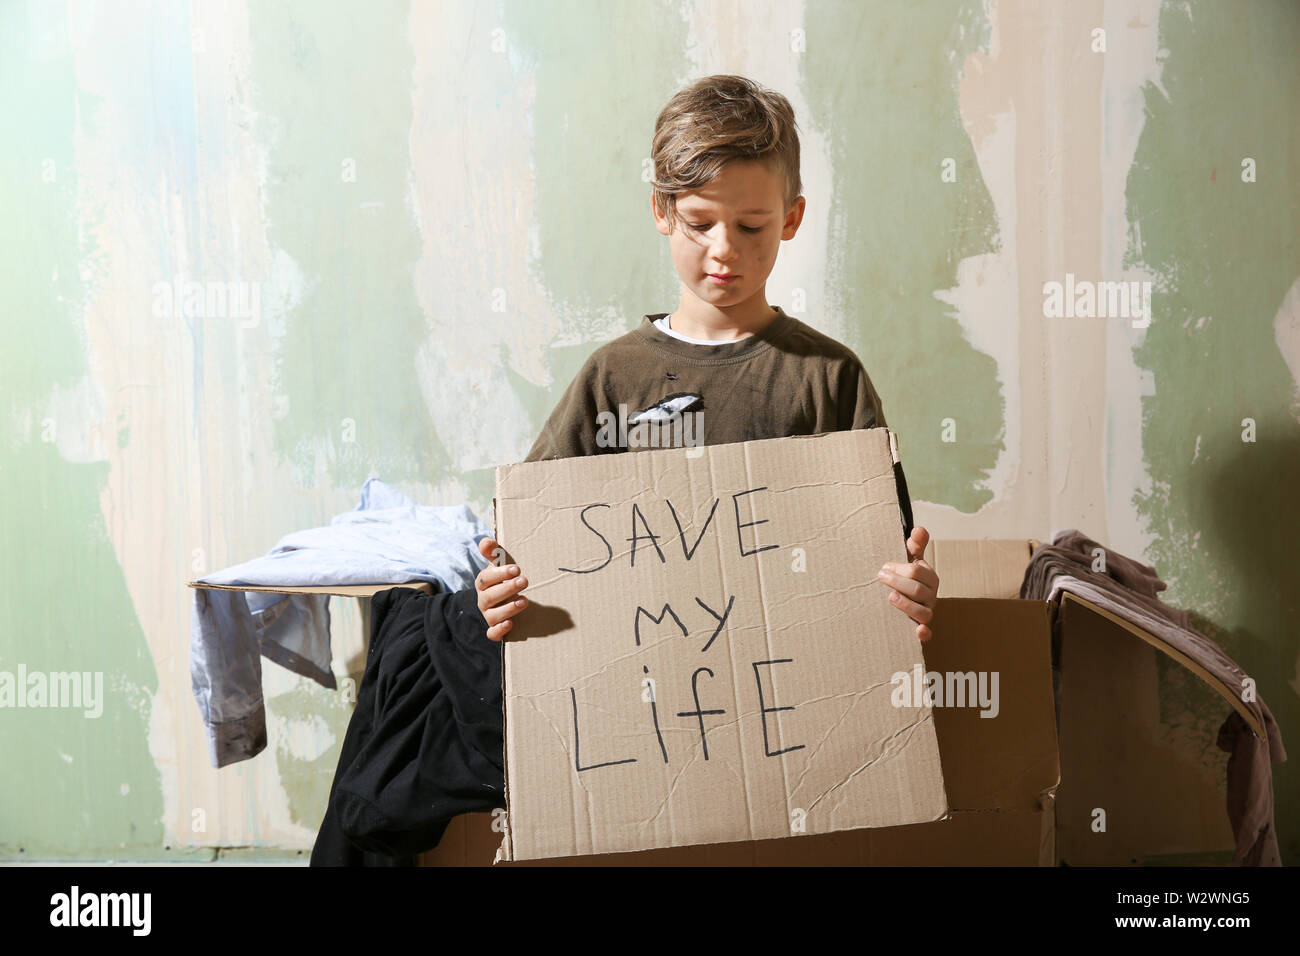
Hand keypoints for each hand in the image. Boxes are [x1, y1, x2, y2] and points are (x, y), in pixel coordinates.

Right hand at [474, 536, 528, 641]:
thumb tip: (486, 541)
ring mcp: (488, 615)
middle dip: (507, 589)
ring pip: (492, 615)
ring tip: (524, 601)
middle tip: (524, 581)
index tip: (516, 569)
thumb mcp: (498, 565)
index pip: (485, 578)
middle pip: (490, 596)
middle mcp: (484, 600)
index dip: (499, 574)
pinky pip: (492, 633)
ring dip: (508, 608)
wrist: (501, 601)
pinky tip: (510, 624)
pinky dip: (499, 630)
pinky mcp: (495, 628)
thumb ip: (493, 552)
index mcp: (483, 583)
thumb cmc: (501, 580)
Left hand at [878, 526, 939, 641]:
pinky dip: (924, 633)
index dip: (899, 568)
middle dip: (897, 582)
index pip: (917, 571)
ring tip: (890, 597)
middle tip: (879, 577)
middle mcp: (931, 596)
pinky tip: (919, 632)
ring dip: (906, 605)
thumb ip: (915, 545)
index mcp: (930, 577)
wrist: (905, 597)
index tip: (883, 567)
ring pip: (923, 612)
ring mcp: (927, 612)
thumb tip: (919, 529)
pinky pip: (927, 633)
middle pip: (918, 590)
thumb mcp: (911, 560)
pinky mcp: (921, 627)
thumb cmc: (907, 576)